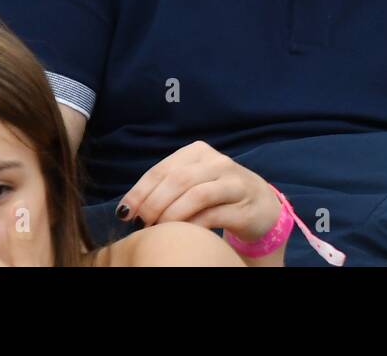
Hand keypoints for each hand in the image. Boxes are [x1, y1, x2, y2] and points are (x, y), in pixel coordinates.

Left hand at [117, 140, 280, 244]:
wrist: (261, 205)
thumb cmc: (217, 194)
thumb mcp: (192, 182)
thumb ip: (166, 187)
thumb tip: (129, 209)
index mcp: (198, 152)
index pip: (162, 169)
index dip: (140, 191)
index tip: (125, 213)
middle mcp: (218, 162)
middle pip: (178, 180)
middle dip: (154, 204)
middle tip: (142, 225)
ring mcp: (234, 183)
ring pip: (197, 195)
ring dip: (172, 215)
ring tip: (159, 230)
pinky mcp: (245, 206)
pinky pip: (214, 215)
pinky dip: (193, 226)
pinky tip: (183, 234)